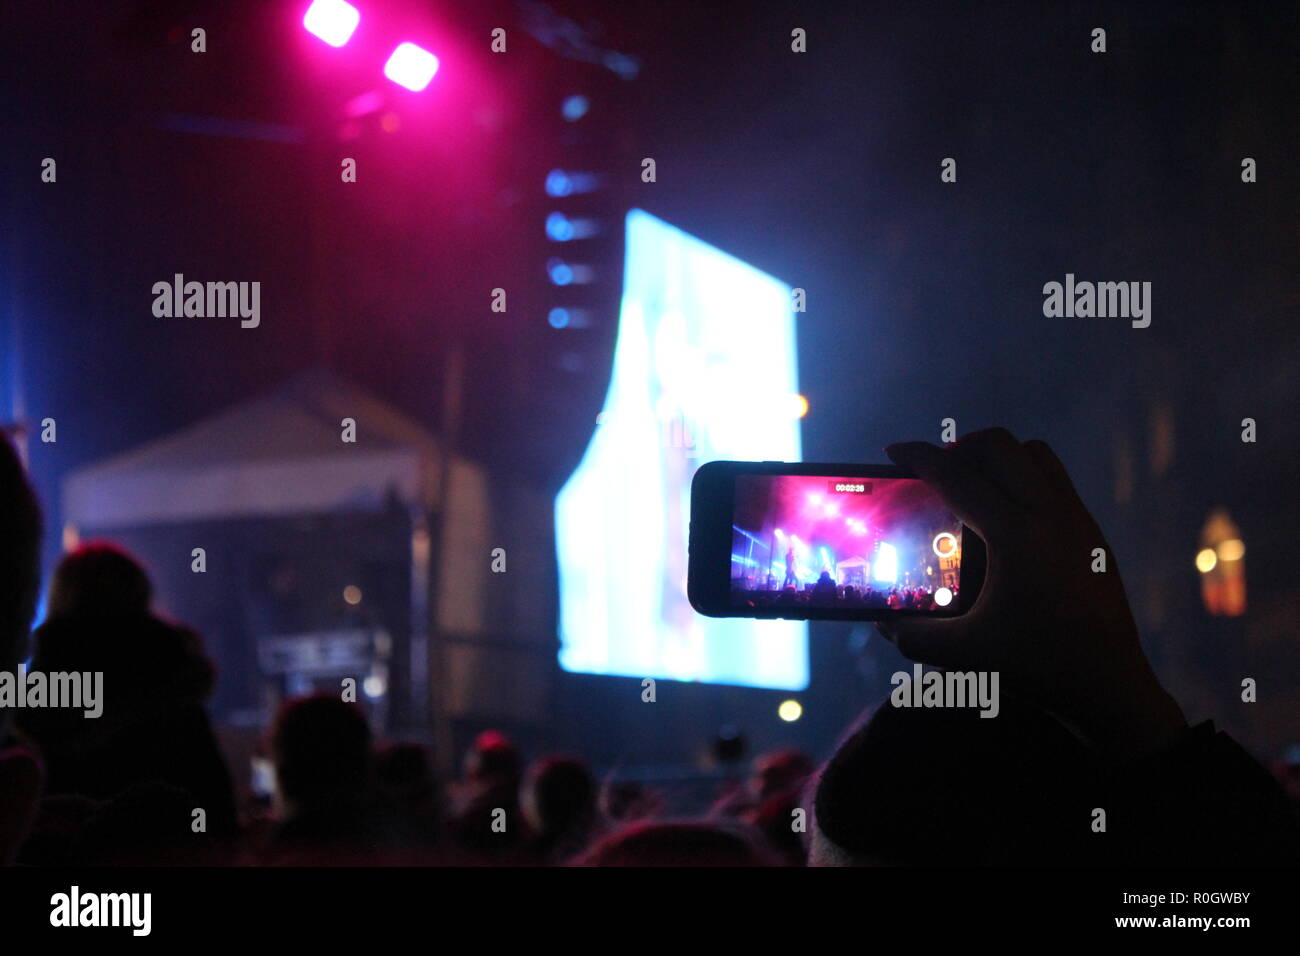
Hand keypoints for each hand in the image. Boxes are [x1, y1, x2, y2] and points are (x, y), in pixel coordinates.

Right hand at [881, 428, 1185, 761]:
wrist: (1110, 687)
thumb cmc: (1037, 667)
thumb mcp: (966, 653)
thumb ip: (914, 635)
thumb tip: (881, 623)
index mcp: (1015, 536)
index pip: (958, 477)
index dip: (920, 457)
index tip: (894, 450)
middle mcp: (1049, 514)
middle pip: (998, 446)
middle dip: (958, 448)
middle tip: (934, 471)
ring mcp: (1077, 518)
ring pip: (1033, 454)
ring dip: (997, 457)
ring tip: (972, 483)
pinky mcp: (1092, 531)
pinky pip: (1054, 479)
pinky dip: (1024, 477)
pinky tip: (1007, 515)